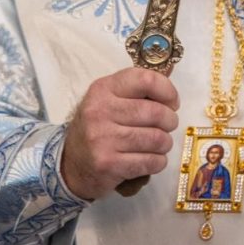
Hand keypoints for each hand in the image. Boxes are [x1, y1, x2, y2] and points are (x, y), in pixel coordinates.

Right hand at [61, 66, 179, 200]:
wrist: (71, 164)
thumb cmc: (98, 127)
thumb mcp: (109, 100)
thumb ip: (137, 90)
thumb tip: (171, 84)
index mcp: (103, 89)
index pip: (146, 80)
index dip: (168, 91)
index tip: (172, 102)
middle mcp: (101, 111)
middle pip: (156, 113)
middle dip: (170, 121)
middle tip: (168, 126)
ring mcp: (103, 139)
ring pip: (156, 139)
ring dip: (165, 143)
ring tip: (160, 144)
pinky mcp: (108, 164)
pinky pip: (150, 161)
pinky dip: (158, 162)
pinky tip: (152, 159)